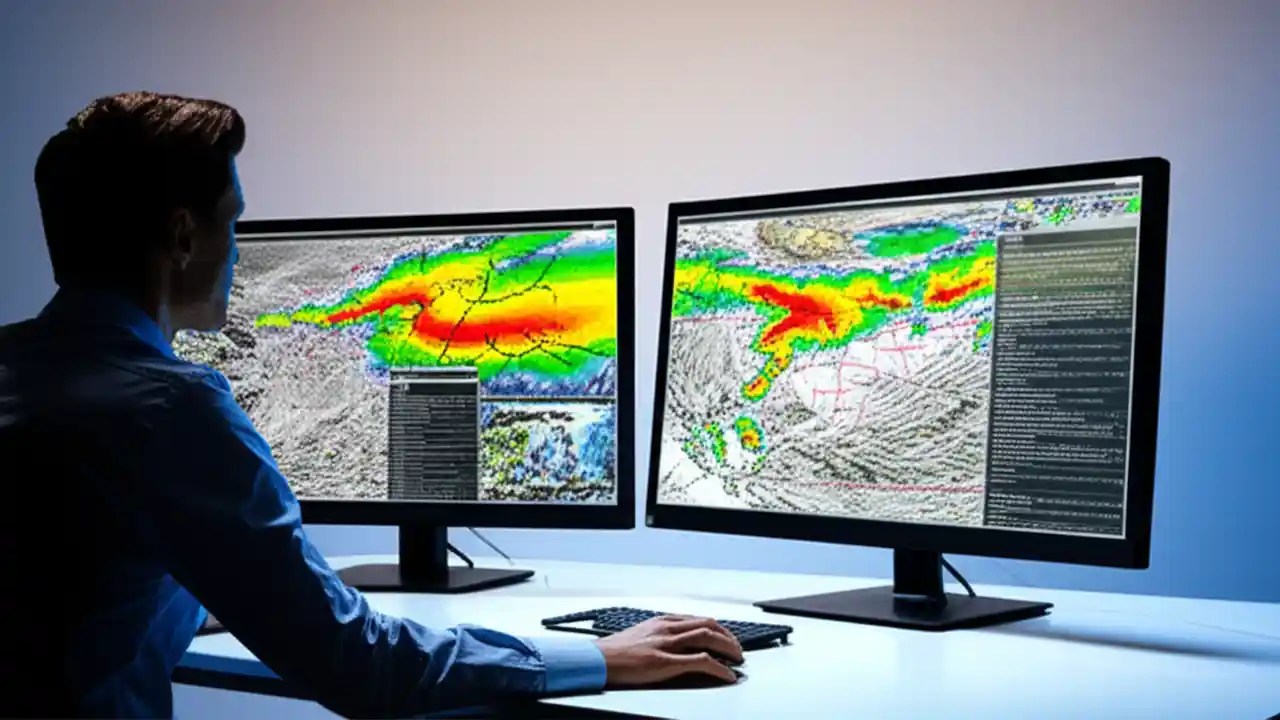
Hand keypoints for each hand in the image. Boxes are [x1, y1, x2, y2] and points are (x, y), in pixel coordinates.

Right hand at [593, 615, 743, 686]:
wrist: (597, 660)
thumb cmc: (615, 652)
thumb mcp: (640, 636)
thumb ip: (659, 636)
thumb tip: (675, 644)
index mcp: (662, 622)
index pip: (698, 619)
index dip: (718, 628)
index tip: (727, 637)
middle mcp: (667, 628)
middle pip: (708, 625)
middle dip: (728, 637)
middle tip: (738, 650)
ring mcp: (667, 644)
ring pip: (708, 638)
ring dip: (728, 649)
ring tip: (738, 660)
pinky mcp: (665, 662)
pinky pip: (700, 661)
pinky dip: (719, 667)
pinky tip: (727, 674)